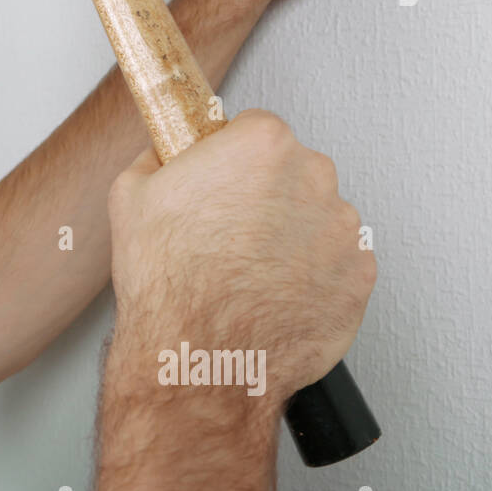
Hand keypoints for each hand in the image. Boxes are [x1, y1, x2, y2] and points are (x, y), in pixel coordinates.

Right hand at [104, 109, 375, 410]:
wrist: (201, 360)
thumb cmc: (168, 284)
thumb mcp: (131, 196)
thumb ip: (158, 158)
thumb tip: (165, 154)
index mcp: (261, 145)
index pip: (257, 129)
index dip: (233, 159)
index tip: (221, 182)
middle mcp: (313, 176)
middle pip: (294, 171)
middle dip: (267, 195)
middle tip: (228, 234)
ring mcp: (343, 229)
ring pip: (317, 218)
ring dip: (291, 236)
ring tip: (249, 272)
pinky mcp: (360, 277)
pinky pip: (337, 264)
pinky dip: (313, 276)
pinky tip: (273, 294)